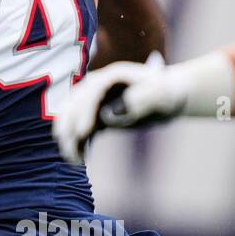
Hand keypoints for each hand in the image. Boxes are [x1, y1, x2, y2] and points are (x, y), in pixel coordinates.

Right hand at [52, 51, 187, 163]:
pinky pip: (79, 128)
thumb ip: (138, 100)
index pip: (91, 92)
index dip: (84, 112)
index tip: (84, 132)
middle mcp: (96, 86)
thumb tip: (107, 113)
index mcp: (110, 76)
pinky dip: (77, 142)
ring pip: (71, 117)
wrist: (166, 95)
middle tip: (69, 150)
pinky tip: (79, 159)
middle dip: (69, 126)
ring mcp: (93, 101)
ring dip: (68, 137)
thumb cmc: (165, 92)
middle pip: (74, 104)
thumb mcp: (159, 94)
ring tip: (73, 159)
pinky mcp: (94, 115)